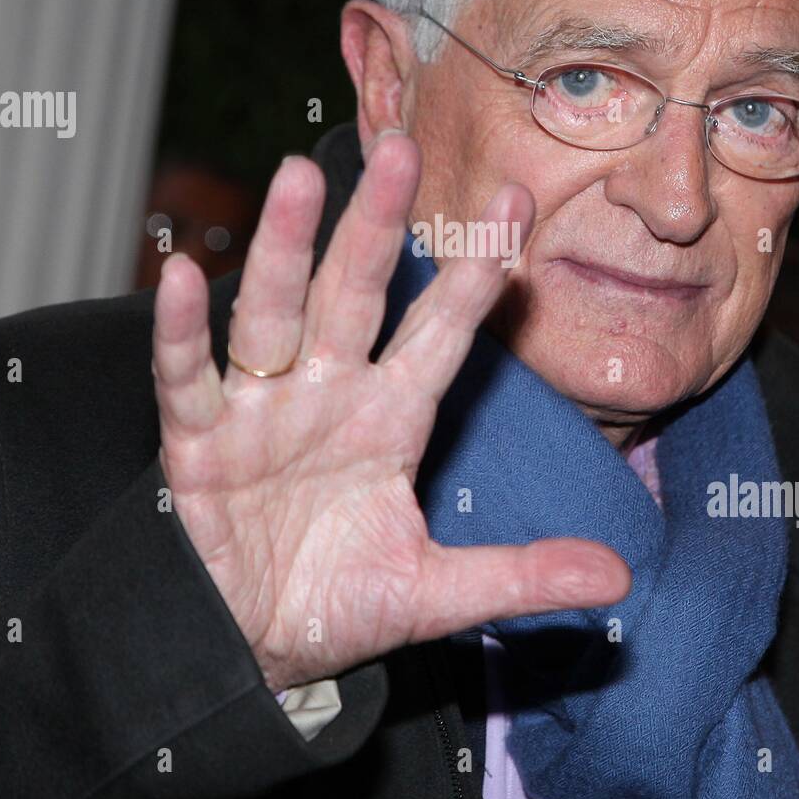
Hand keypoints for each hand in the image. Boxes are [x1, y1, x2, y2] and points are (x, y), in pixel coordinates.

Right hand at [151, 131, 630, 690]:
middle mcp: (329, 394)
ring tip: (298, 177)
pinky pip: (189, 378)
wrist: (252, 648)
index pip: (441, 332)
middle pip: (355, 295)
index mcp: (392, 417)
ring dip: (286, 249)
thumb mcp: (436, 593)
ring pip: (274, 314)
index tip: (516, 203)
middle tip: (401, 150)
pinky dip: (180, 332)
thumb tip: (619, 576)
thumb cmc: (339, 603)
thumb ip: (520, 575)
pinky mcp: (199, 443)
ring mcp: (262, 411)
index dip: (474, 273)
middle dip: (378, 227)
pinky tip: (178, 275)